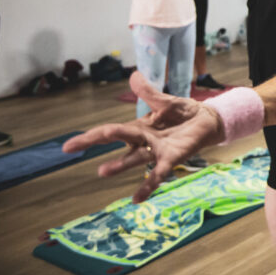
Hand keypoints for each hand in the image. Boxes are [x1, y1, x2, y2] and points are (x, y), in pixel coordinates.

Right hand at [62, 72, 224, 202]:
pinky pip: (157, 174)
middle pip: (116, 140)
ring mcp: (156, 151)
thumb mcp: (166, 100)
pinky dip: (147, 186)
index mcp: (138, 128)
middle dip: (94, 142)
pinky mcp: (171, 158)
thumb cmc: (185, 113)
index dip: (89, 137)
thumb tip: (133, 75)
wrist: (208, 120)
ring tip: (103, 171)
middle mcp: (143, 141)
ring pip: (134, 158)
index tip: (67, 146)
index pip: (110, 131)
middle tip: (71, 147)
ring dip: (120, 165)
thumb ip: (149, 92)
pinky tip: (136, 199)